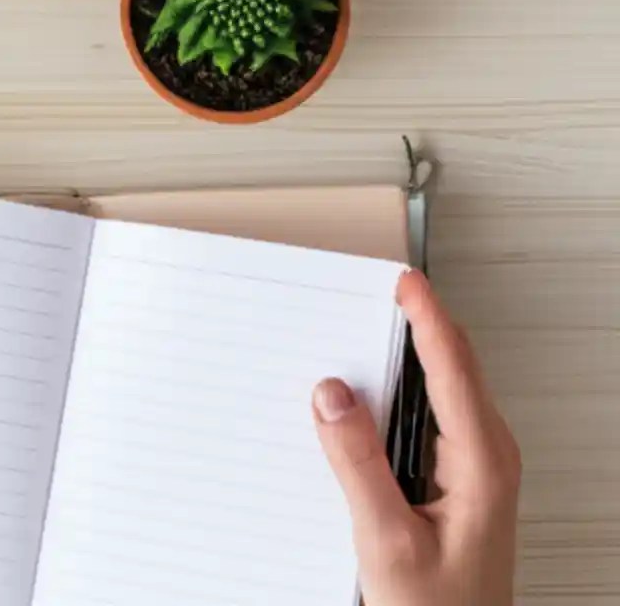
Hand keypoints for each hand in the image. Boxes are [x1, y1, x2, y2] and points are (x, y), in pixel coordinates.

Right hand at [312, 270, 520, 605]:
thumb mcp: (384, 539)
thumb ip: (357, 465)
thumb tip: (334, 395)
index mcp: (481, 465)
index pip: (453, 369)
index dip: (427, 318)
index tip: (404, 282)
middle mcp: (487, 457)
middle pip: (455, 368)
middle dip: (418, 325)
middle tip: (377, 294)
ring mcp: (477, 467)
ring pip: (445, 390)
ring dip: (410, 358)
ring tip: (368, 330)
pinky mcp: (458, 479)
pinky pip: (433, 417)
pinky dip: (405, 392)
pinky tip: (372, 394)